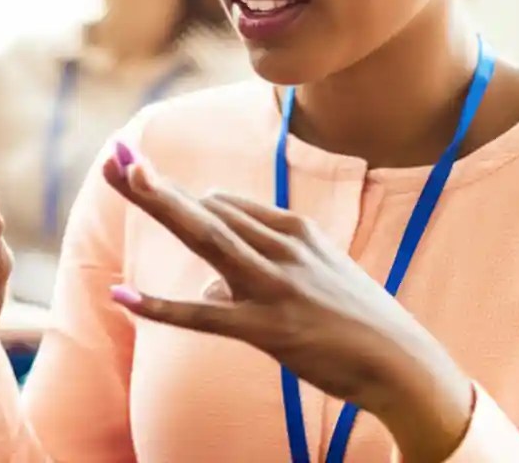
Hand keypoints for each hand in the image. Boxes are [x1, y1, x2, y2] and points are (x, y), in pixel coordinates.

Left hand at [102, 142, 472, 461]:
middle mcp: (283, 249)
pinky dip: (160, 307)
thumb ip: (264, 269)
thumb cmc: (355, 320)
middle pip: (207, 208)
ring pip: (205, 240)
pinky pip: (203, 315)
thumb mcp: (317, 276)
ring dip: (160, 205)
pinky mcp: (267, 330)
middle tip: (115, 155)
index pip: (225, 206)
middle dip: (158, 181)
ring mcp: (274, 287)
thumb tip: (212, 288)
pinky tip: (123, 296)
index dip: (181, 199)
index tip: (141, 178)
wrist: (403, 362)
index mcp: (295, 231)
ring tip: (120, 177)